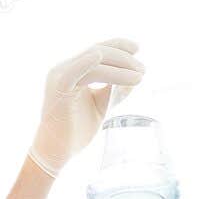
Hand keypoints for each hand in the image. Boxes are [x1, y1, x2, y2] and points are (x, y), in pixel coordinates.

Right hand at [28, 38, 145, 177]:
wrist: (56, 153)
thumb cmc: (75, 132)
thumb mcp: (101, 106)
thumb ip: (114, 91)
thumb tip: (136, 76)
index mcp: (73, 71)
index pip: (98, 50)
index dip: (118, 45)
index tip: (138, 48)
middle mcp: (65, 69)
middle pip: (98, 52)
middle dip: (124, 58)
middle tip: (143, 69)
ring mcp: (60, 77)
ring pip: (94, 61)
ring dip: (119, 66)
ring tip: (139, 76)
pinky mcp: (59, 88)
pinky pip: (77, 71)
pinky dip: (91, 64)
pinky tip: (109, 64)